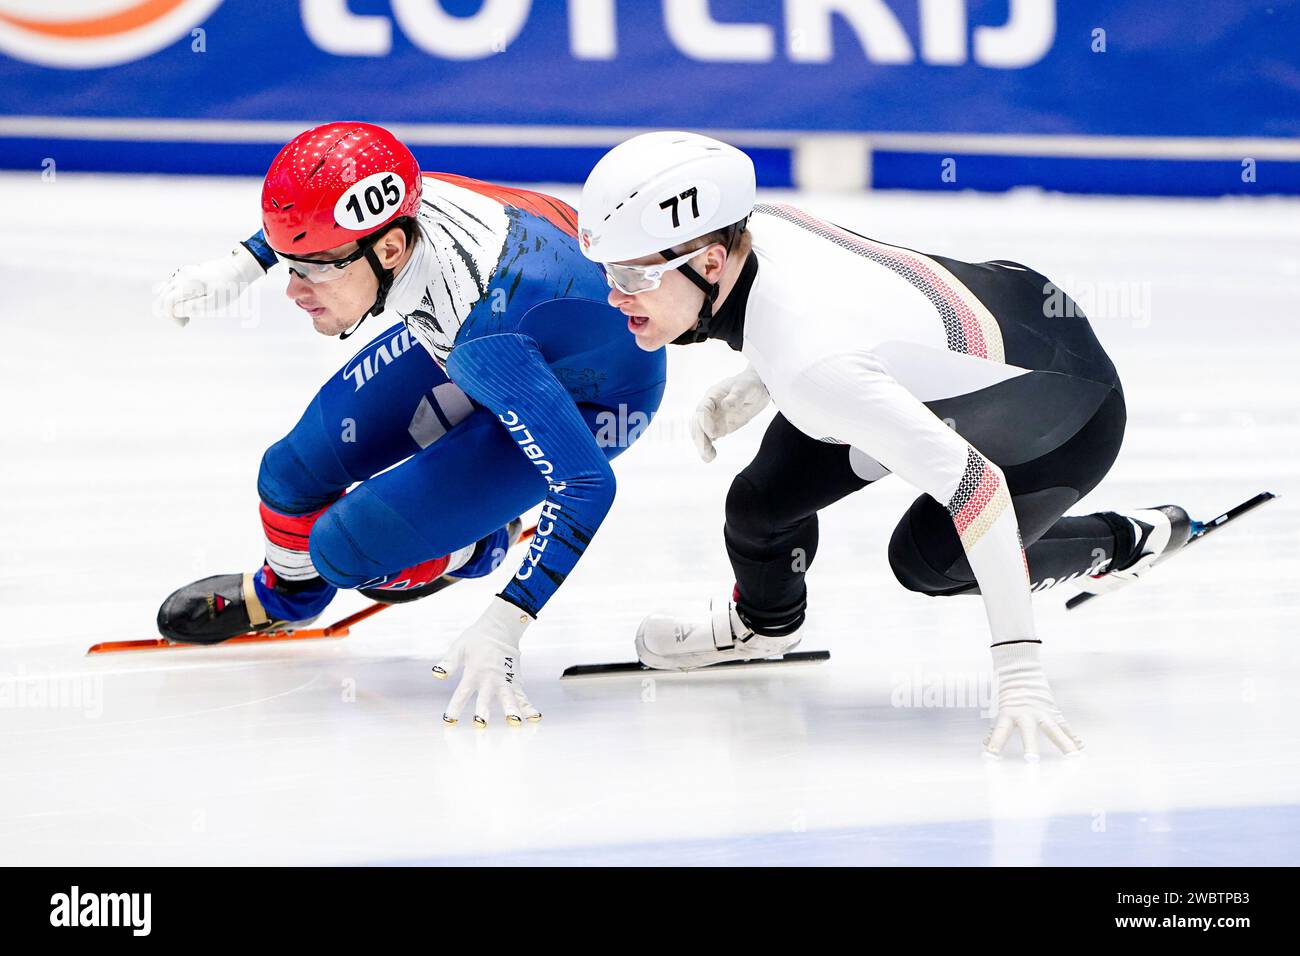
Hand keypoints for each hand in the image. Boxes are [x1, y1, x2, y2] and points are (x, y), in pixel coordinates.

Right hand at [154, 244, 265, 326]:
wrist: (235, 269)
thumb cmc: (227, 288)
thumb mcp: (214, 302)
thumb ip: (193, 307)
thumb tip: (175, 311)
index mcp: (188, 284)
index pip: (167, 300)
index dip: (170, 315)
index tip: (182, 324)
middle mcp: (181, 276)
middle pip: (164, 296)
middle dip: (170, 312)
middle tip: (186, 322)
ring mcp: (181, 273)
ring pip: (166, 290)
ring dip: (172, 305)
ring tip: (189, 315)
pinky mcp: (184, 273)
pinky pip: (172, 286)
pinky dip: (174, 297)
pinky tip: (186, 304)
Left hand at [432, 596, 539, 726]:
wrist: (501, 627)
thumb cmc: (478, 638)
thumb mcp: (459, 648)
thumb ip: (449, 663)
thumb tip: (437, 674)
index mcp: (474, 673)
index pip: (461, 694)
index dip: (454, 708)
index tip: (448, 721)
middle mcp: (490, 679)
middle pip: (486, 698)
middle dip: (483, 712)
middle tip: (480, 724)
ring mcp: (505, 681)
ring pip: (509, 698)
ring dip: (511, 710)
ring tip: (514, 722)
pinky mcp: (516, 681)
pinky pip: (523, 697)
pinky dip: (529, 707)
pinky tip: (534, 719)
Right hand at [691, 364, 768, 462]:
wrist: (759, 388)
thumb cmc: (751, 384)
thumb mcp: (746, 387)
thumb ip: (736, 396)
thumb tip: (725, 405)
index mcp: (712, 396)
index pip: (702, 410)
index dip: (705, 422)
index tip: (713, 433)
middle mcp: (709, 408)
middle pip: (697, 424)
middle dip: (700, 438)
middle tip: (707, 452)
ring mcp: (713, 418)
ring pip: (700, 433)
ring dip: (702, 445)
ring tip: (709, 458)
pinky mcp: (720, 426)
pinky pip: (709, 437)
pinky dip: (708, 447)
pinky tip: (711, 456)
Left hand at [984, 641, 1083, 759]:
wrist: (1020, 668)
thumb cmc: (1007, 692)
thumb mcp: (998, 709)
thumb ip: (995, 729)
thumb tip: (985, 744)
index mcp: (1008, 713)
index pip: (1000, 730)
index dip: (996, 742)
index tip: (990, 755)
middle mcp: (1026, 714)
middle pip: (1028, 733)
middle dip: (1030, 747)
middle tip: (1031, 761)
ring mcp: (1041, 713)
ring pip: (1053, 730)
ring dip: (1063, 744)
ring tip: (1073, 758)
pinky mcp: (1053, 711)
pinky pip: (1064, 726)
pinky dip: (1072, 737)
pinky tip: (1080, 748)